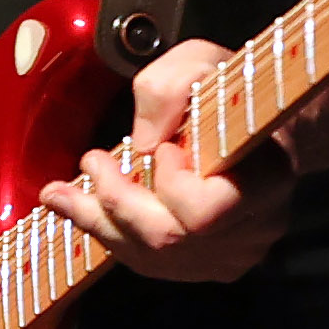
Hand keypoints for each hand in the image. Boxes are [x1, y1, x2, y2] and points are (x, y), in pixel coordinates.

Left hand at [42, 38, 294, 285]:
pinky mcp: (211, 265)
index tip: (162, 148)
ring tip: (60, 194)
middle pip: (170, 240)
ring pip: (154, 258)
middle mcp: (256, 229)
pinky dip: (111, 236)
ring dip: (100, 223)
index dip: (171, 185)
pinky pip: (152, 263)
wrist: (259, 122)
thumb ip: (166, 94)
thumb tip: (140, 148)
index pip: (206, 211)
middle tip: (90, 162)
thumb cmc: (229, 89)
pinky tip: (82, 210)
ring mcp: (235, 254)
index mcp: (267, 179)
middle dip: (116, 202)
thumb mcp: (197, 63)